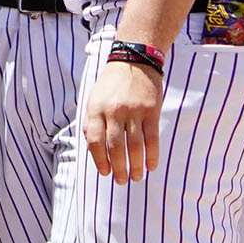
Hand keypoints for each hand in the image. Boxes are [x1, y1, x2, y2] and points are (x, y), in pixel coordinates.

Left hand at [82, 61, 162, 184]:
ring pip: (135, 145)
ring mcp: (134, 110)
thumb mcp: (93, 99)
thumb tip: (93, 150)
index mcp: (96, 109)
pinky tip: (151, 166)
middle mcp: (114, 110)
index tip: (105, 172)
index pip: (94, 140)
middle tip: (122, 181)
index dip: (99, 160)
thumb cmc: (111, 85)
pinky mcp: (151, 110)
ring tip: (136, 177)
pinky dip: (152, 155)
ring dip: (136, 165)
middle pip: (115, 146)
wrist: (134, 62)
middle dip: (119, 168)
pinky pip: (152, 138)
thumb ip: (91, 122)